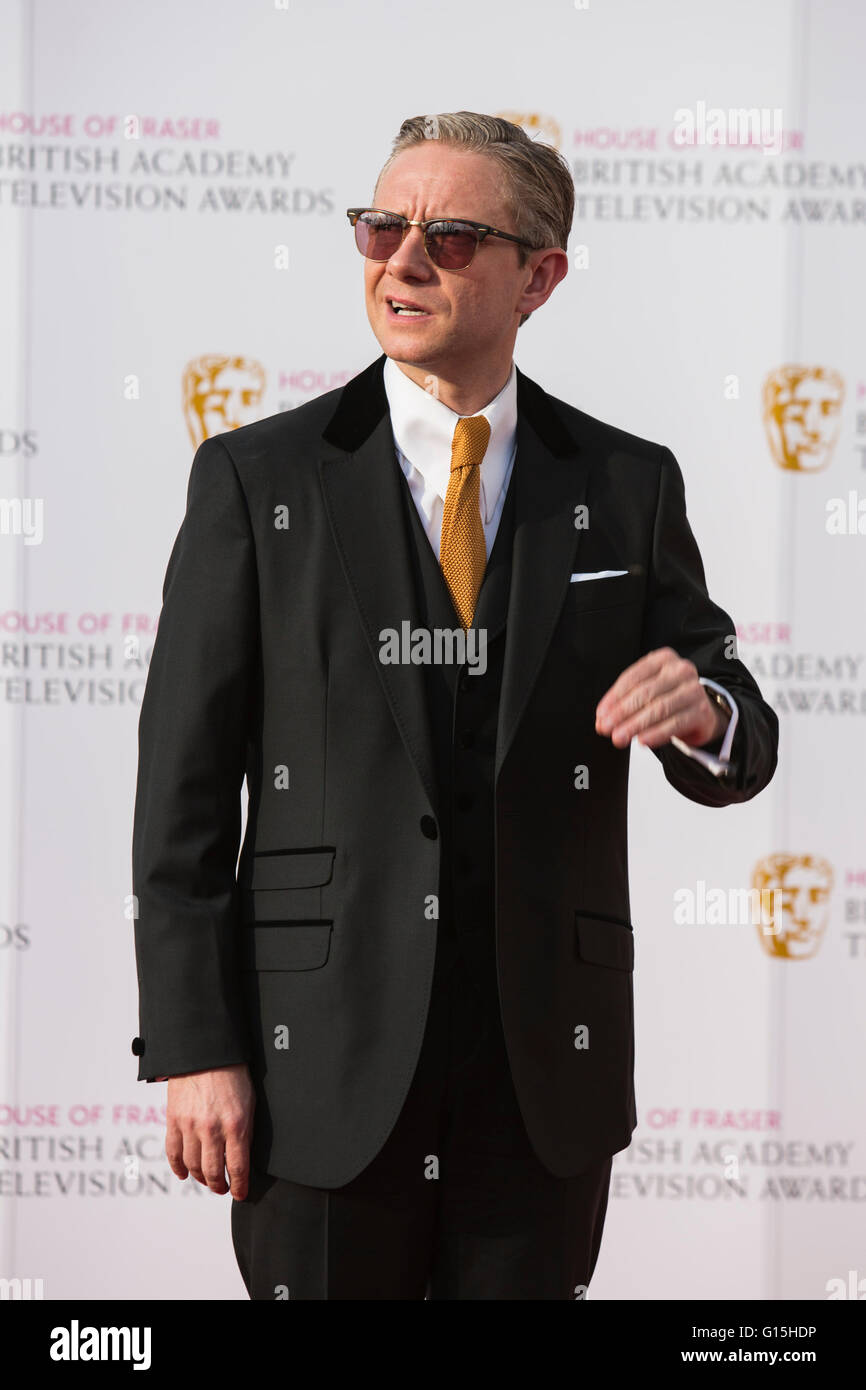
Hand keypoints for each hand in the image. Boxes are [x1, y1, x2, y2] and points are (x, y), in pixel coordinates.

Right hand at [165, 1063, 254, 1199]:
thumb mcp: (249, 1102)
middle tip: (223, 1189)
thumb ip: (246, 1131)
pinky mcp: (173, 1120)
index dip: (240, 1186)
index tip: (241, 1194)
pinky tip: (184, 1174)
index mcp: (236, 1125)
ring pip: (193, 1166)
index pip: (238, 1168)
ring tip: (207, 1180)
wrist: (205, 1052)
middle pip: (213, 1173)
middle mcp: (212, 1129)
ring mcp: (190, 1126)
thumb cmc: (233, 1075)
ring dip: (201, 1179)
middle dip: (220, 1186)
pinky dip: (178, 1168)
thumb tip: (242, 1158)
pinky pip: (173, 1153)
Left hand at [595, 647, 726, 750]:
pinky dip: (656, 734)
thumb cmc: (668, 699)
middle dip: (622, 713)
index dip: (614, 698)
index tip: (601, 715)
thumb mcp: (647, 692)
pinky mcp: (702, 711)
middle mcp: (680, 670)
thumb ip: (625, 702)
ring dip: (635, 725)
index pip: (633, 677)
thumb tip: (602, 721)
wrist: (701, 713)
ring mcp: (694, 690)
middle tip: (606, 729)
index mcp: (663, 659)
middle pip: (645, 693)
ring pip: (659, 708)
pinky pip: (675, 723)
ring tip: (619, 738)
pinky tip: (642, 741)